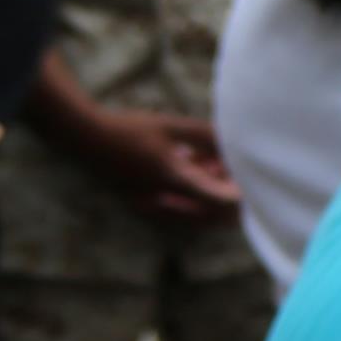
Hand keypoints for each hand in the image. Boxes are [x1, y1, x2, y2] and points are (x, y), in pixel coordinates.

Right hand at [74, 102, 241, 230]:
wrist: (86, 137)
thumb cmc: (129, 129)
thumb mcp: (172, 127)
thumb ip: (206, 136)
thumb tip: (235, 143)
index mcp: (174, 178)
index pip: (219, 198)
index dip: (240, 196)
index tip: (254, 184)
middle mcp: (164, 198)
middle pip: (212, 213)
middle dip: (230, 195)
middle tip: (238, 170)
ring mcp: (153, 206)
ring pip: (197, 214)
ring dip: (213, 196)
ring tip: (216, 165)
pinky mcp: (147, 206)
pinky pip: (180, 211)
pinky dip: (195, 198)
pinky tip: (194, 170)